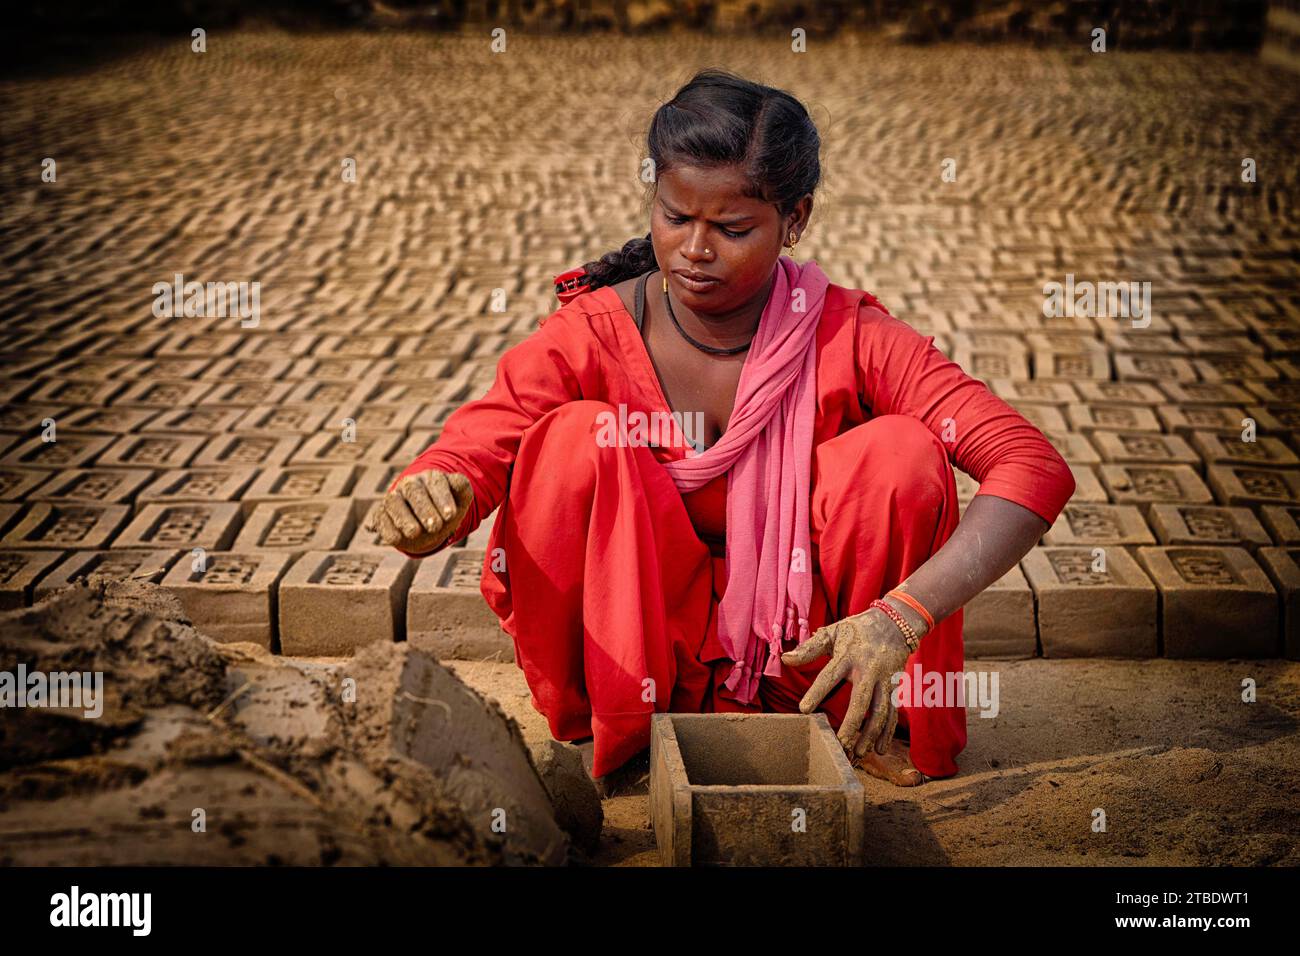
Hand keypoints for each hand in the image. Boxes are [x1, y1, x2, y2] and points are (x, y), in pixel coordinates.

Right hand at [366, 470, 472, 554]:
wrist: (428, 524)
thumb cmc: (447, 509)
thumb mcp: (460, 500)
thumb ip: (463, 489)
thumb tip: (460, 482)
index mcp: (432, 478)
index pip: (437, 483)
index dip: (443, 498)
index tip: (450, 515)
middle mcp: (410, 484)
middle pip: (414, 491)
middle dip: (424, 509)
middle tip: (435, 526)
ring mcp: (393, 498)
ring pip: (394, 502)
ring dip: (404, 518)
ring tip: (415, 533)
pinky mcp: (381, 515)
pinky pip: (381, 519)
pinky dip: (388, 528)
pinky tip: (397, 539)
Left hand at [780, 605, 913, 760]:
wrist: (894, 623)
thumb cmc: (856, 630)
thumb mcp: (832, 633)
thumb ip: (809, 648)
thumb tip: (785, 659)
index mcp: (848, 656)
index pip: (830, 676)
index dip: (817, 692)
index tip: (803, 710)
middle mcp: (868, 669)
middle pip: (861, 699)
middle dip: (852, 723)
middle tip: (840, 742)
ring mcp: (884, 680)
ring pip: (880, 711)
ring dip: (870, 733)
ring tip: (858, 752)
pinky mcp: (894, 688)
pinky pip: (892, 713)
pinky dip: (887, 732)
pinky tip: (879, 750)